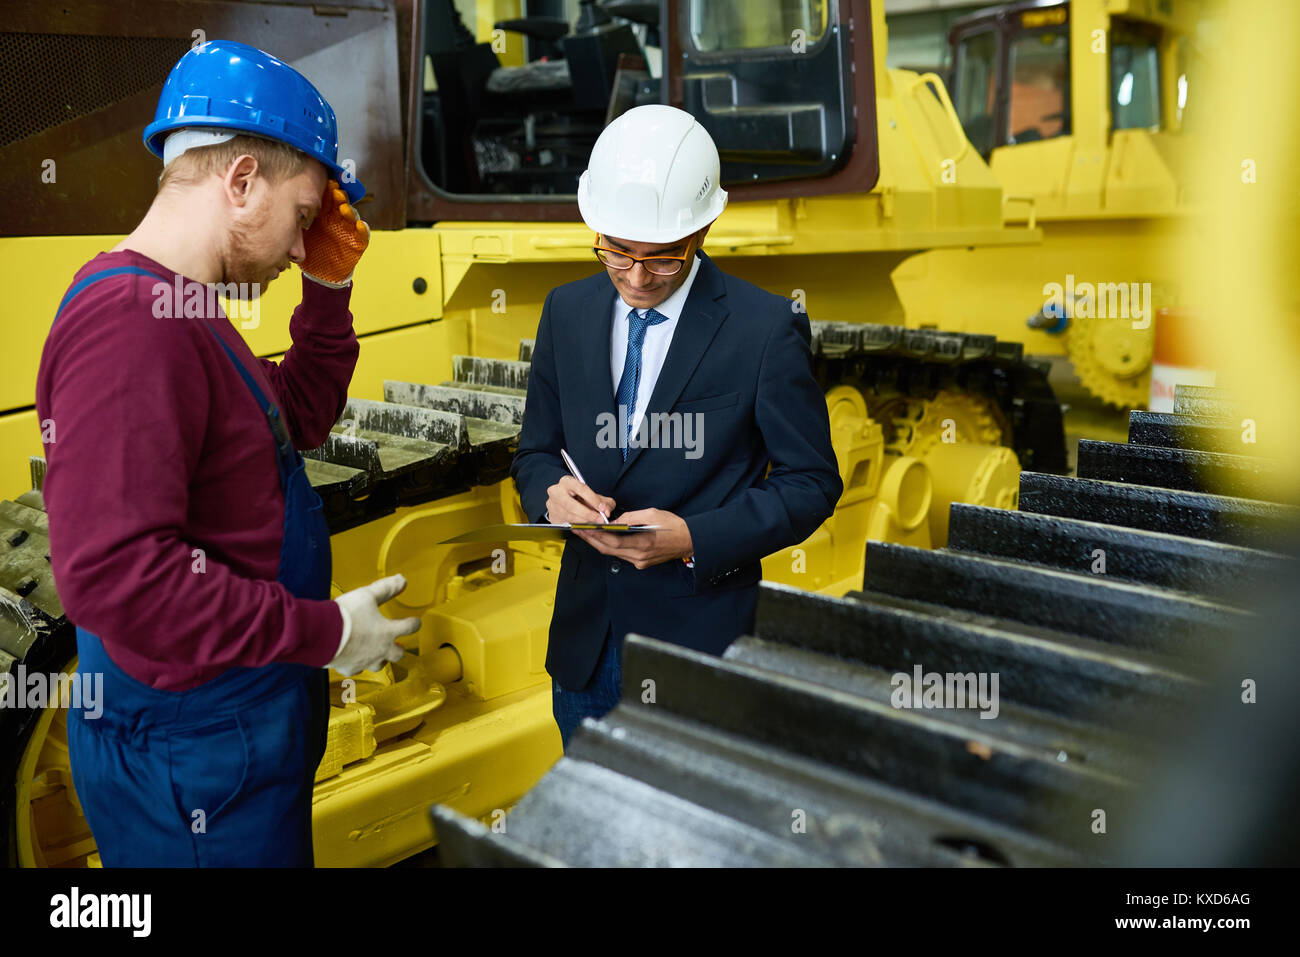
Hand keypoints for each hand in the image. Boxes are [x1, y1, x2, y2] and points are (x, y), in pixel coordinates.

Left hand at [301, 179, 369, 285]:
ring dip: (348, 210)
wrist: (322, 274)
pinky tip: (359, 224)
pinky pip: (363, 235)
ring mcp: (348, 231)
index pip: (327, 199)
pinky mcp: (357, 244)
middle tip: (334, 188)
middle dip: (338, 195)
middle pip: (340, 203)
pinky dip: (363, 230)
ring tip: (343, 206)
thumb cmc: (311, 251)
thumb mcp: (300, 236)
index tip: (323, 181)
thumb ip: (294, 224)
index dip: (326, 190)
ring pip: (351, 216)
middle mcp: (337, 220)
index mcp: (324, 216)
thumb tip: (277, 209)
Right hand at [329, 573, 420, 675]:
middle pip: (398, 654)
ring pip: (379, 665)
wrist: (320, 633)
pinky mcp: (349, 668)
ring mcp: (365, 661)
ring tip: (377, 653)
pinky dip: (357, 664)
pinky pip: (357, 669)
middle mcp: (380, 650)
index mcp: (387, 632)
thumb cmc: (345, 615)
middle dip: (398, 649)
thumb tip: (402, 581)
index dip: (414, 623)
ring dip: (380, 658)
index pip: (410, 628)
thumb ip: (386, 588)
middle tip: (396, 644)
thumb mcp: (367, 595)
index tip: (415, 622)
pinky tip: (354, 659)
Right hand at [546, 474, 614, 524]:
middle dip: (588, 514)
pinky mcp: (552, 517)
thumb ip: (604, 502)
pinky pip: (565, 524)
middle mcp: (556, 492)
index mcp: (567, 482)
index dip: (593, 499)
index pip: (581, 489)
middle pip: (571, 505)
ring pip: (568, 516)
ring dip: (583, 522)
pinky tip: (585, 527)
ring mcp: (552, 505)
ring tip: (594, 524)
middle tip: (599, 520)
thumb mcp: (595, 496)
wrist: (570, 502)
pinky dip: (577, 527)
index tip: (602, 508)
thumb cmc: (582, 498)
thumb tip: (606, 511)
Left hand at [574, 508, 692, 569]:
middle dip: (591, 539)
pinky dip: (609, 547)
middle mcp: (639, 556)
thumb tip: (612, 522)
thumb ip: (630, 518)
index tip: (582, 528)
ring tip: (584, 533)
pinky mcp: (641, 563)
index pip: (612, 542)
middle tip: (576, 529)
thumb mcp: (652, 514)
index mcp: (643, 543)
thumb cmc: (674, 526)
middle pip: (608, 550)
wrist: (690, 541)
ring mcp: (640, 562)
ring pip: (613, 554)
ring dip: (598, 544)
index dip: (595, 536)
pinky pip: (621, 555)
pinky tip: (601, 539)